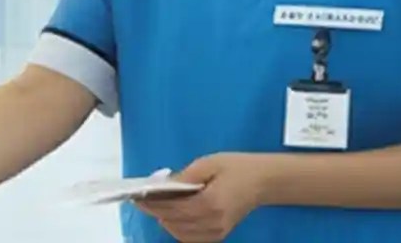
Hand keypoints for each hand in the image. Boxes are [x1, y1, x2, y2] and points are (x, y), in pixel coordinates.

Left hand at [134, 153, 270, 241]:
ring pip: (180, 234)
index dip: (152, 204)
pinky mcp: (220, 235)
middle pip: (173, 222)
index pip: (172, 208)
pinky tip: (174, 215)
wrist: (263, 181)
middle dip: (155, 210)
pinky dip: (178, 229)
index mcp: (210, 203)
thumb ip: (184, 176)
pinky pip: (191, 238)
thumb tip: (160, 185)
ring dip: (166, 220)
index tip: (137, 197)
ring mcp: (218, 232)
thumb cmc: (236, 168)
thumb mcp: (208, 163)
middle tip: (145, 198)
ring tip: (158, 205)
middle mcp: (213, 222)